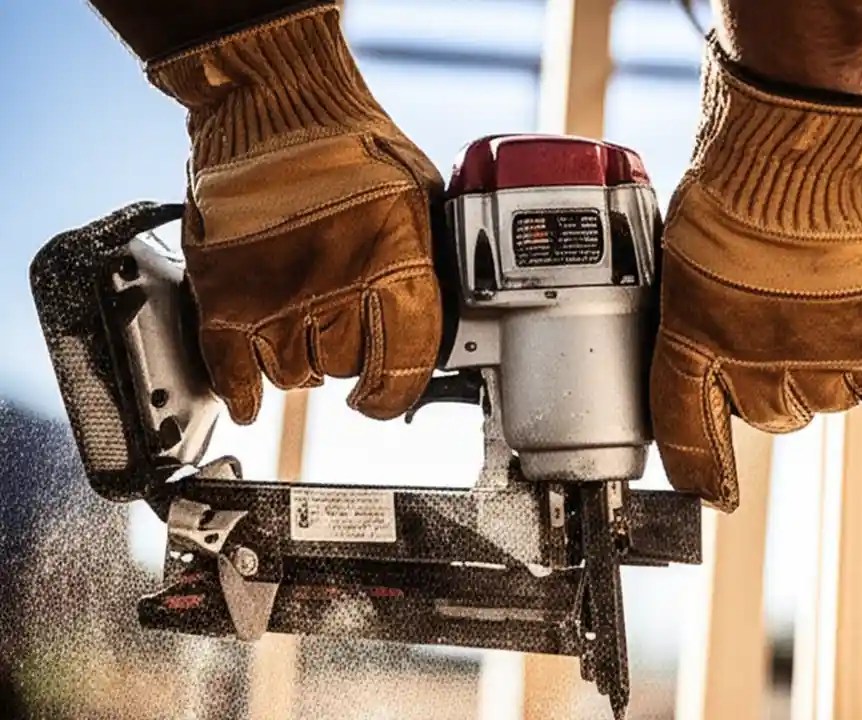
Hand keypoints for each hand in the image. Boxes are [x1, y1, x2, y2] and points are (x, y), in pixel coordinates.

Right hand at [148, 6, 441, 422]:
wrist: (275, 99)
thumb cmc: (354, 140)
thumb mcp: (421, 197)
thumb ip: (430, 257)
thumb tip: (444, 306)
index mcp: (397, 267)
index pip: (405, 364)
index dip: (397, 391)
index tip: (388, 398)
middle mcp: (338, 290)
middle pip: (347, 367)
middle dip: (351, 361)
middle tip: (346, 340)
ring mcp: (277, 295)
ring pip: (293, 373)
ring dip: (302, 364)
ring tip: (304, 336)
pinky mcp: (224, 292)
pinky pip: (229, 367)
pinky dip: (239, 392)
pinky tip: (246, 403)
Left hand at [651, 41, 861, 511]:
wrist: (799, 151)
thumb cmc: (737, 180)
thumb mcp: (690, 248)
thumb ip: (702, 301)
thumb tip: (719, 318)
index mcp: (692, 335)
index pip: (685, 426)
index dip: (698, 469)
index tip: (709, 494)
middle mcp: (749, 360)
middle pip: (768, 414)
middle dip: (772, 384)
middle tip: (781, 336)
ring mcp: (813, 356)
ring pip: (826, 401)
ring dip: (825, 371)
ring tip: (825, 316)